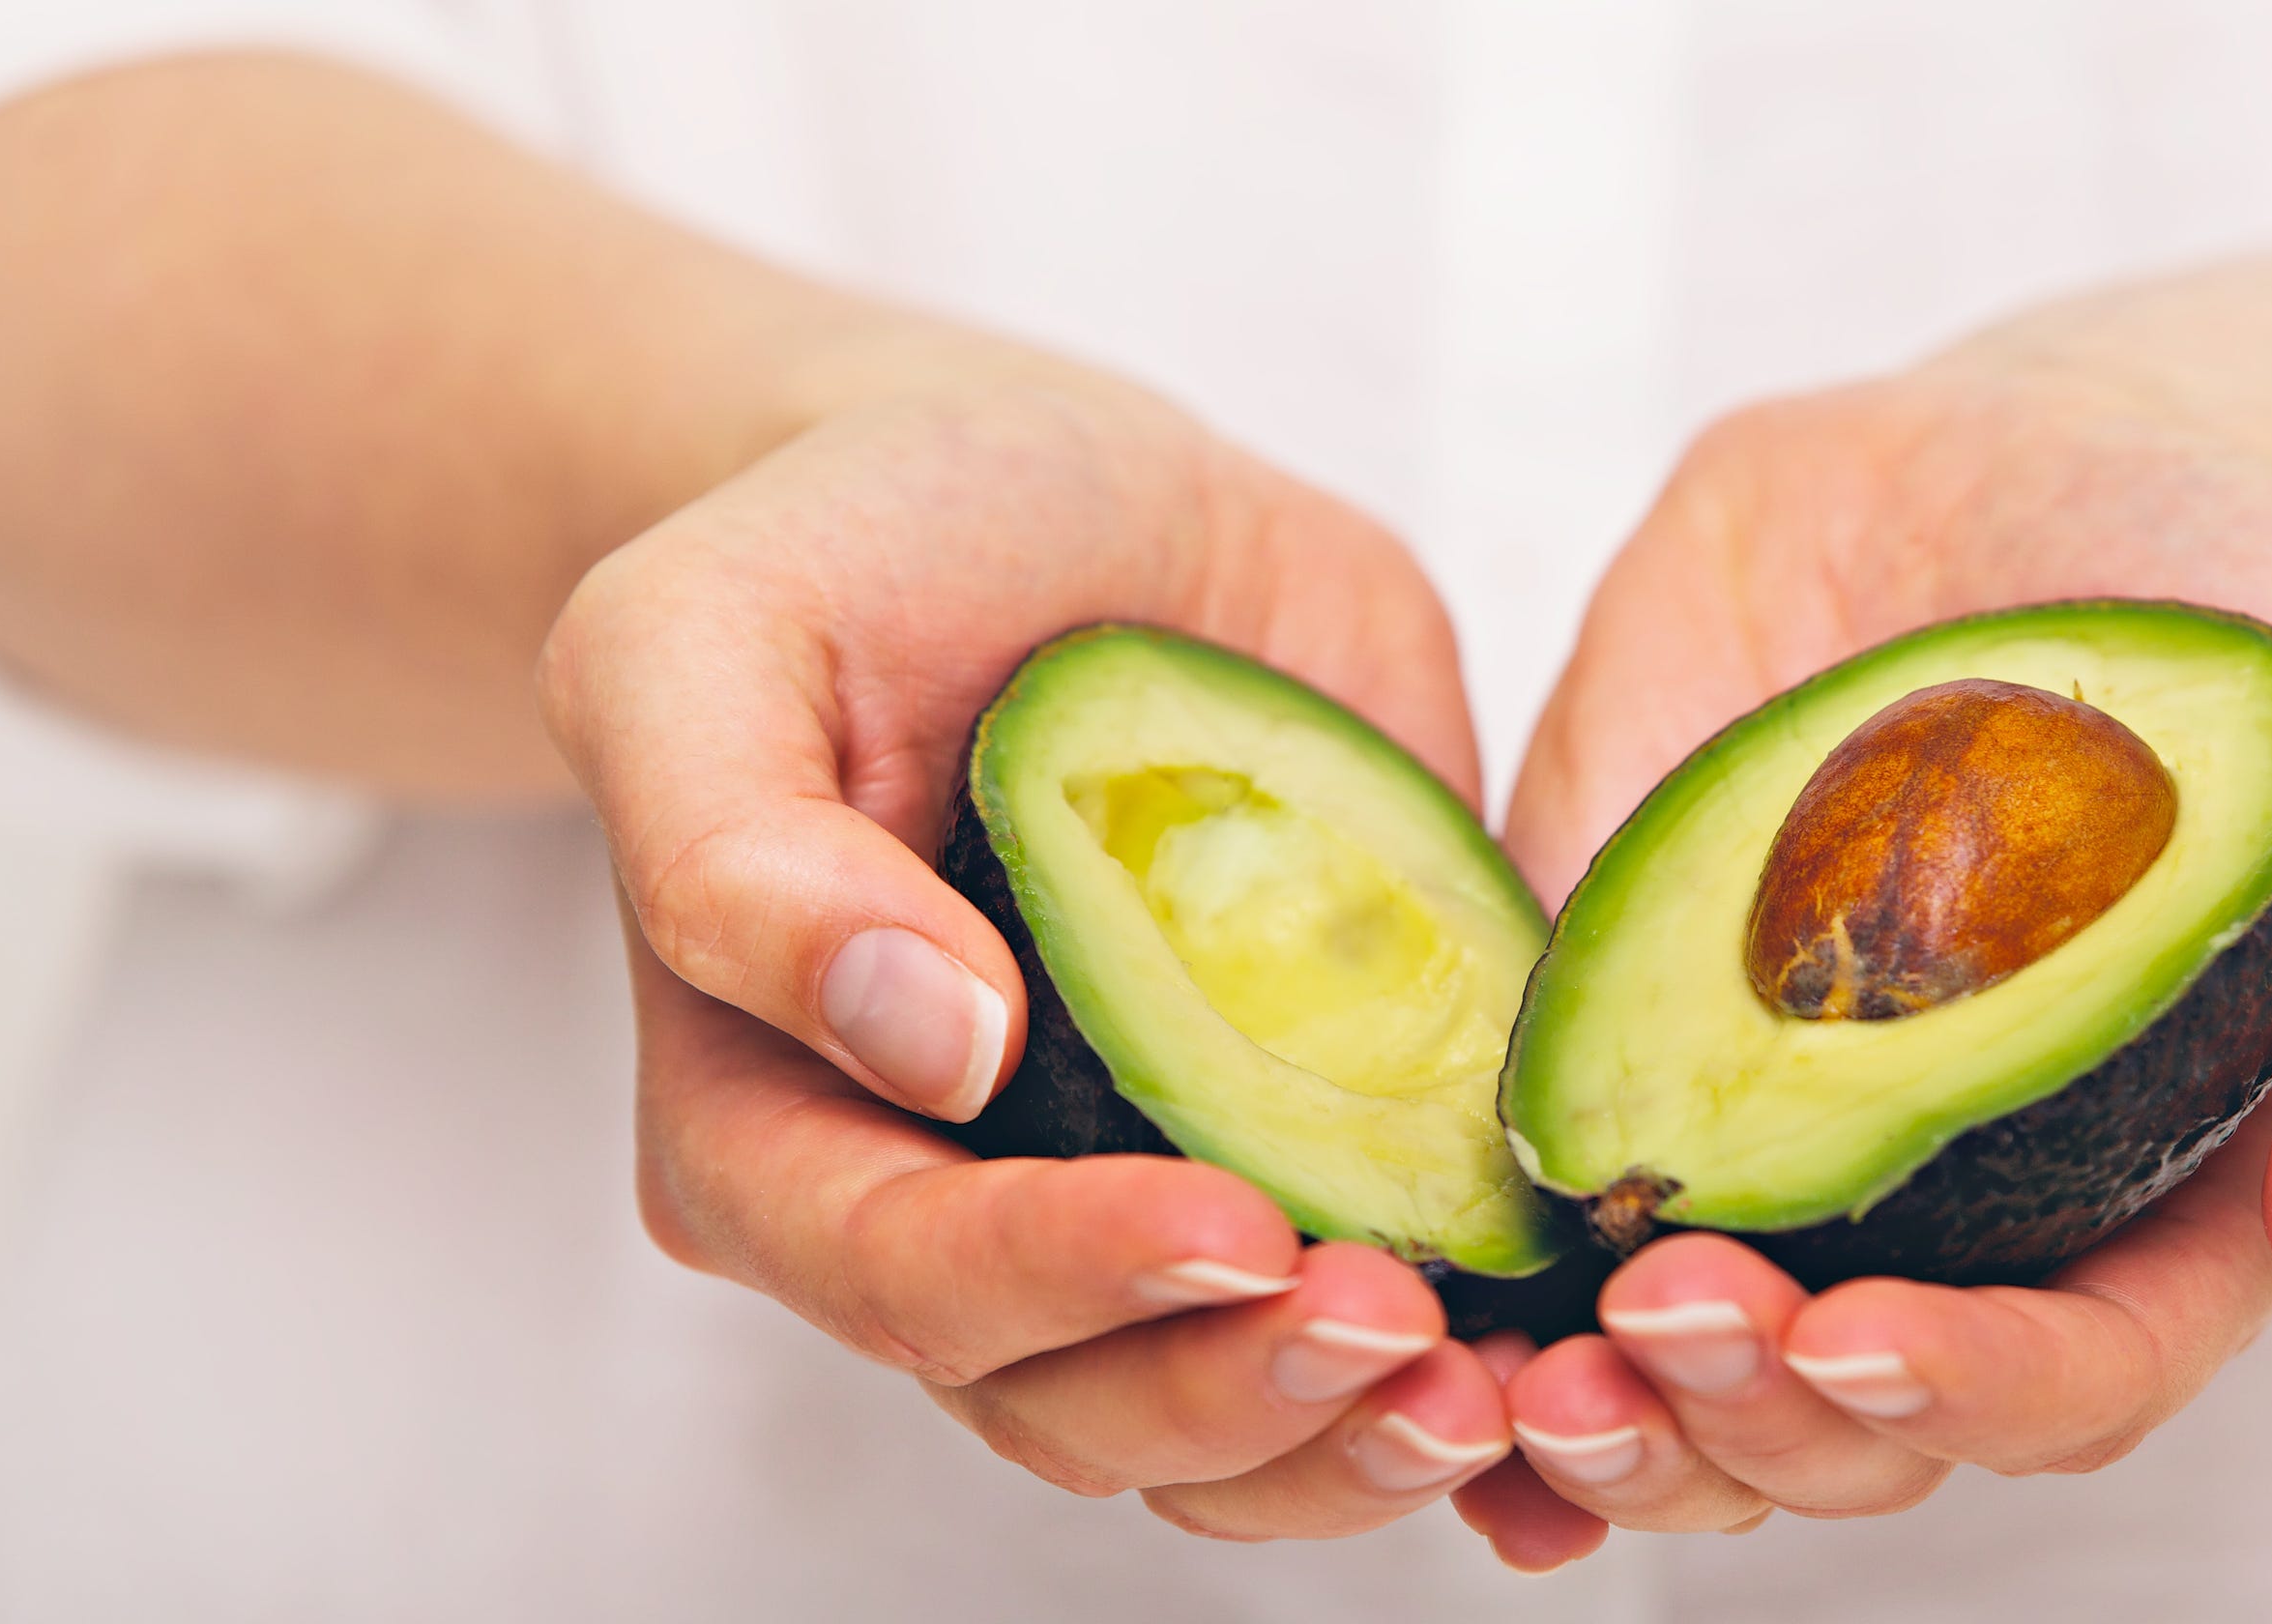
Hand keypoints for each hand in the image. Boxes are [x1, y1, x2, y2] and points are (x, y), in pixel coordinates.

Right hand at [539, 344, 1576, 1543]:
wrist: (1052, 499)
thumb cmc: (853, 549)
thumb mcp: (703, 637)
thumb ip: (738, 854)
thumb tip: (927, 1043)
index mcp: (779, 1128)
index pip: (902, 1277)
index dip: (1066, 1281)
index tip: (1235, 1229)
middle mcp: (955, 1206)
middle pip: (1077, 1404)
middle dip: (1244, 1393)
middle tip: (1406, 1329)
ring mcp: (1139, 1196)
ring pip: (1227, 1427)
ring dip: (1363, 1439)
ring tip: (1501, 1381)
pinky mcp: (1307, 1149)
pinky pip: (1372, 1338)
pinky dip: (1466, 1385)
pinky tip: (1568, 1370)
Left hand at [1490, 357, 2271, 1530]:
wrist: (2060, 458)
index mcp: (2140, 1196)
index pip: (2058, 1378)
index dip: (1958, 1395)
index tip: (1856, 1337)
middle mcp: (1936, 1199)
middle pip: (1835, 1419)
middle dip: (1741, 1419)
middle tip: (1660, 1327)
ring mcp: (1760, 1121)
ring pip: (1664, 1363)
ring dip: (1591, 1411)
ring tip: (1517, 1367)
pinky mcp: (1611, 1013)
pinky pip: (1521, 1191)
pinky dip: (1465, 1292)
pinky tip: (1401, 1320)